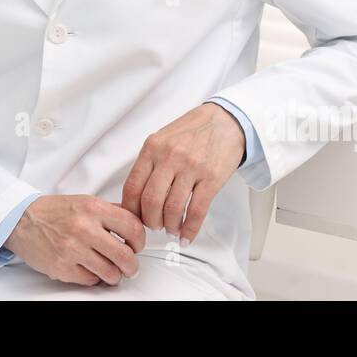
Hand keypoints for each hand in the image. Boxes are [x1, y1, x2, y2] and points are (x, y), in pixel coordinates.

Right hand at [3, 194, 145, 285]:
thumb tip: (134, 224)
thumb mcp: (85, 201)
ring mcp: (73, 250)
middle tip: (131, 266)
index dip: (140, 240)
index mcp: (93, 208)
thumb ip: (110, 211)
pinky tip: (89, 268)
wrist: (23, 220)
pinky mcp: (63, 268)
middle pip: (125, 256)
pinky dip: (94, 278)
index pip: (133, 227)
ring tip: (110, 270)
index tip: (137, 246)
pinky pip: (91, 281)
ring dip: (114, 275)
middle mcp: (84, 228)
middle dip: (132, 266)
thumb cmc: (53, 212)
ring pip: (110, 273)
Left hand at [121, 103, 245, 245]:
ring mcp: (191, 167)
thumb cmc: (193, 131)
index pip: (132, 186)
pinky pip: (196, 211)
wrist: (225, 120)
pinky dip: (189, 229)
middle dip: (150, 221)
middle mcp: (169, 157)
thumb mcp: (163, 138)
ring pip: (172, 208)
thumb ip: (150, 163)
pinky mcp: (212, 178)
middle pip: (150, 201)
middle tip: (154, 225)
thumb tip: (137, 196)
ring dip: (169, 226)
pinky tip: (186, 236)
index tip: (135, 218)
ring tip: (171, 228)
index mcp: (153, 148)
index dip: (131, 209)